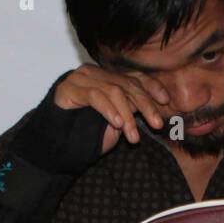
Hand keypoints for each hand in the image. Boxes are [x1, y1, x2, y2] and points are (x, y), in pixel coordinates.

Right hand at [52, 65, 170, 152]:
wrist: (57, 148)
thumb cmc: (86, 137)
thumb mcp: (117, 122)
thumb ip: (132, 110)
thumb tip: (155, 105)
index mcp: (107, 78)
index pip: (134, 77)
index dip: (151, 86)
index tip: (166, 100)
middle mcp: (95, 73)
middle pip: (127, 84)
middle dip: (145, 104)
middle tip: (157, 124)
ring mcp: (80, 78)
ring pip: (113, 90)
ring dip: (127, 115)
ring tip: (133, 137)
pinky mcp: (69, 88)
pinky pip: (95, 96)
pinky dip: (109, 110)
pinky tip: (118, 124)